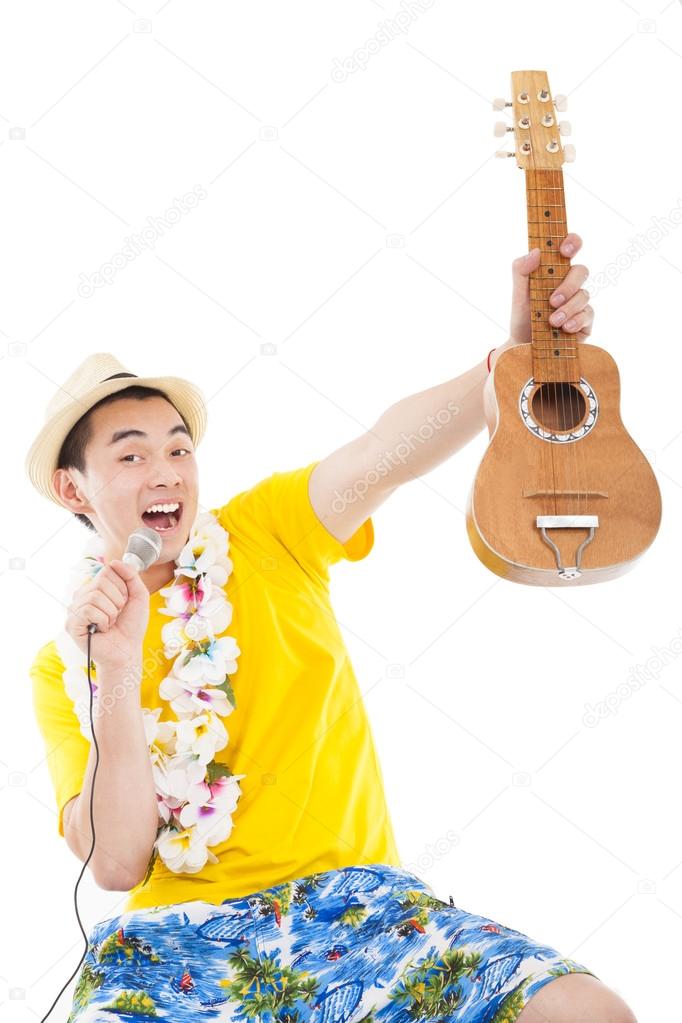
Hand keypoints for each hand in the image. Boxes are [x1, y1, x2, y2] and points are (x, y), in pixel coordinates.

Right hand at [65, 559, 149, 673]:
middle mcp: (83, 596)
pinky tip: (101, 629)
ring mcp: (75, 609)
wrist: (128, 650)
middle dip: (117, 600)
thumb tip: (114, 562)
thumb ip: (130, 576)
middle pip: (101, 582)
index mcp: (96, 587)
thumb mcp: (138, 596)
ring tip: (109, 623)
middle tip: (116, 615)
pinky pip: (88, 610)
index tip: (124, 602)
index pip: (107, 570)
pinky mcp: (72, 624)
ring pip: (95, 596)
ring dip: (111, 613)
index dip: (122, 587)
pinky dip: (102, 621)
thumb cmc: (132, 625)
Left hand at [503, 232, 593, 351]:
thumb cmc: (523, 317)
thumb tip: (536, 251)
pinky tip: (564, 328)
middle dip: (568, 285)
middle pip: (581, 271)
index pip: (570, 247)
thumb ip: (521, 270)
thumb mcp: (517, 294)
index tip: (564, 250)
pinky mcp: (585, 321)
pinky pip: (588, 314)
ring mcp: (579, 301)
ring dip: (568, 308)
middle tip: (553, 300)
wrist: (523, 347)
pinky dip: (576, 320)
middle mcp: (570, 283)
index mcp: (555, 271)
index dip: (572, 242)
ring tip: (552, 321)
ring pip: (584, 295)